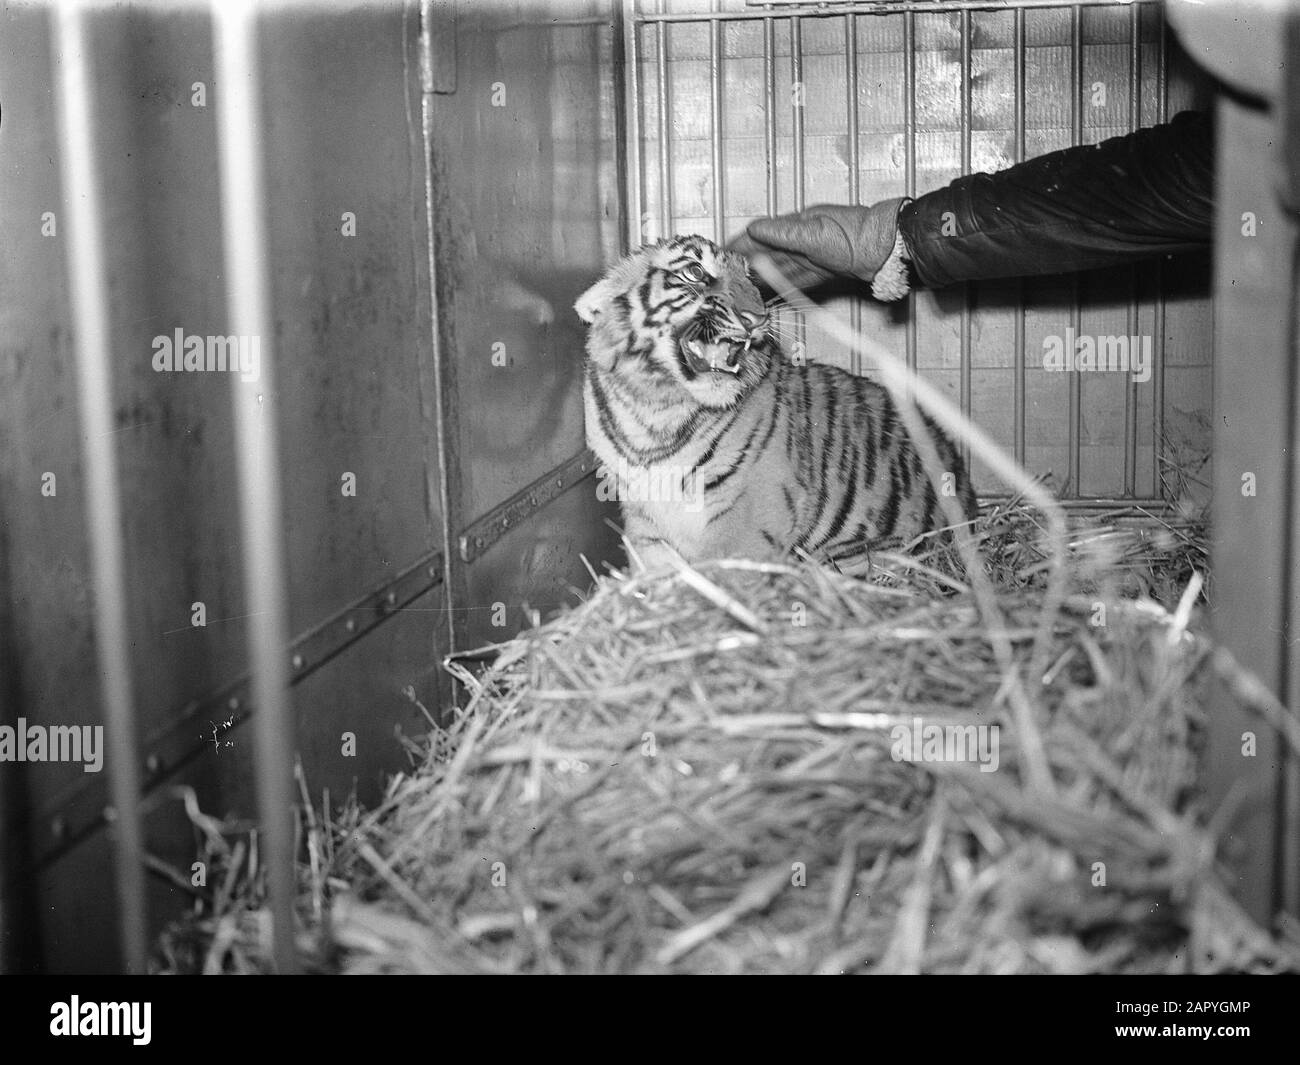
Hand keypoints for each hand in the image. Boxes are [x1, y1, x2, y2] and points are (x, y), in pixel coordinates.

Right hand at [727, 199, 906, 293]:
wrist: (889, 251)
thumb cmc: (858, 236)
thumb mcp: (815, 234)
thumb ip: (783, 234)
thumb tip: (754, 227)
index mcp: (799, 223)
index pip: (761, 234)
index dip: (740, 245)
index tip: (721, 254)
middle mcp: (804, 237)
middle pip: (768, 253)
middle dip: (746, 265)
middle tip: (726, 278)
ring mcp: (814, 254)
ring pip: (780, 268)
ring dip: (761, 279)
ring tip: (743, 289)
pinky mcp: (824, 270)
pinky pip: (795, 279)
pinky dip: (781, 286)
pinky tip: (772, 292)